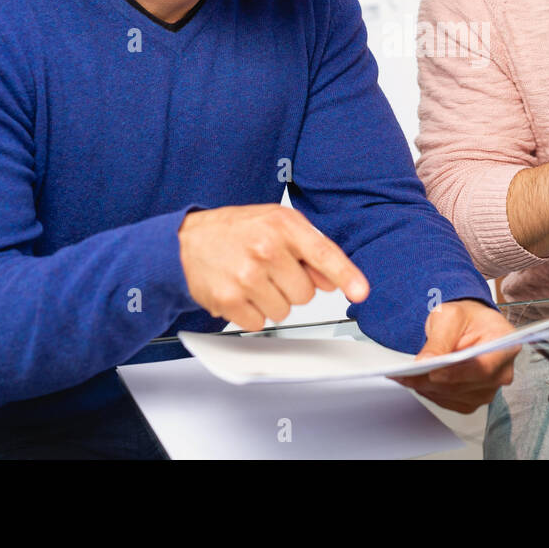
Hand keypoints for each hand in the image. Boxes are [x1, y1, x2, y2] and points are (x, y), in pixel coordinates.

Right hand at [178, 204, 368, 330]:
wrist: (186, 241)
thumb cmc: (237, 230)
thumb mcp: (276, 225)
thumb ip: (308, 250)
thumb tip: (332, 280)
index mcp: (282, 224)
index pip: (323, 253)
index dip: (346, 275)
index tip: (361, 291)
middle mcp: (264, 248)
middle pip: (305, 294)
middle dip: (291, 287)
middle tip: (270, 271)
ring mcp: (246, 275)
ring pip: (284, 311)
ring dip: (272, 302)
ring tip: (253, 280)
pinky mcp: (228, 299)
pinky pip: (259, 323)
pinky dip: (252, 313)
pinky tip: (240, 292)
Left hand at [391, 300, 517, 413]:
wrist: (470, 326)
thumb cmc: (466, 318)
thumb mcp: (449, 316)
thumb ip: (439, 340)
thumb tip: (426, 363)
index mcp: (504, 345)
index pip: (483, 367)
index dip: (457, 374)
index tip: (432, 373)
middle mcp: (501, 372)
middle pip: (464, 385)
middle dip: (431, 381)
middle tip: (404, 374)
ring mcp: (489, 389)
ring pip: (454, 396)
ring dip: (428, 388)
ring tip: (405, 376)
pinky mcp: (474, 399)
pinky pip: (450, 402)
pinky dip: (432, 393)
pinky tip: (419, 381)